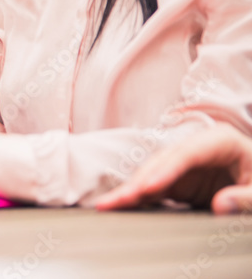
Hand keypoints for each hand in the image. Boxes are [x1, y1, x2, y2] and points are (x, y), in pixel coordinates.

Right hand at [95, 124, 251, 213]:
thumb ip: (245, 198)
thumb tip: (221, 204)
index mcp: (220, 141)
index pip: (188, 153)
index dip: (166, 170)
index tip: (148, 188)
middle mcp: (196, 149)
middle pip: (162, 162)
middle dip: (137, 182)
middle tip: (114, 200)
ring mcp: (185, 166)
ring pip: (152, 175)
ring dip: (131, 191)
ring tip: (107, 205)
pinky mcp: (179, 182)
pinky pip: (154, 189)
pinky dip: (138, 198)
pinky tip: (120, 206)